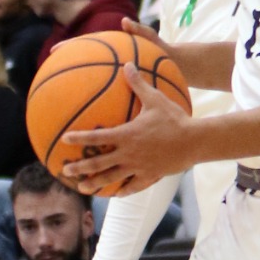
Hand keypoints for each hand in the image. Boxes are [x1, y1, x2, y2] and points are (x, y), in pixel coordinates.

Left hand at [61, 65, 195, 195]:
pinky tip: (117, 194)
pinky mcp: (150, 176)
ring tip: (84, 188)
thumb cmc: (174, 119)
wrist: (195, 141)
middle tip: (65, 171)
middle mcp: (129, 154)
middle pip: (99, 163)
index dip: (79, 138)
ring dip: (96, 183)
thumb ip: (138, 84)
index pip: (97, 138)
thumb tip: (127, 65)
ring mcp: (139, 167)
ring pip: (112, 178)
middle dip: (80, 168)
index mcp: (127, 135)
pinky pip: (134, 186)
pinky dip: (124, 190)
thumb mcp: (155, 99)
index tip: (65, 139)